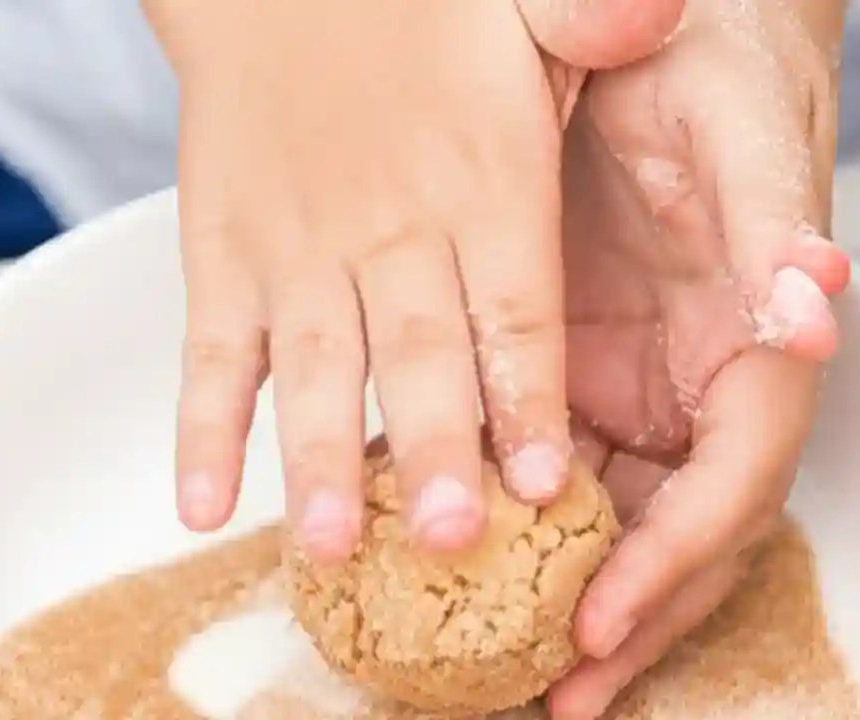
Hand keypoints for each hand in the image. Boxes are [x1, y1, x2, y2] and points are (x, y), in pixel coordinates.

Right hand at [146, 0, 577, 560]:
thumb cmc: (427, 9)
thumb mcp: (531, 5)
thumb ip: (593, 20)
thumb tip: (658, 9)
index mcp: (486, 178)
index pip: (516, 306)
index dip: (530, 395)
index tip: (548, 481)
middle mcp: (394, 224)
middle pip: (419, 354)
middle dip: (435, 450)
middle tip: (450, 540)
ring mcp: (299, 245)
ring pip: (313, 366)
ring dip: (319, 459)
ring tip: (333, 547)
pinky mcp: (225, 251)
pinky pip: (209, 348)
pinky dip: (201, 427)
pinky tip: (202, 506)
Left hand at [545, 1, 850, 715]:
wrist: (646, 41)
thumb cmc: (707, 72)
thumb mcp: (736, 131)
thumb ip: (774, 222)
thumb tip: (816, 310)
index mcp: (757, 345)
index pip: (735, 483)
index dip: (674, 559)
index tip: (600, 620)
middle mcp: (701, 384)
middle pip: (679, 533)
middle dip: (625, 620)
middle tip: (555, 696)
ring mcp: (634, 387)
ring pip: (609, 520)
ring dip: (562, 599)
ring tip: (499, 673)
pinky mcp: (571, 375)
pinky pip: (546, 471)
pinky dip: (507, 524)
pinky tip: (447, 560)